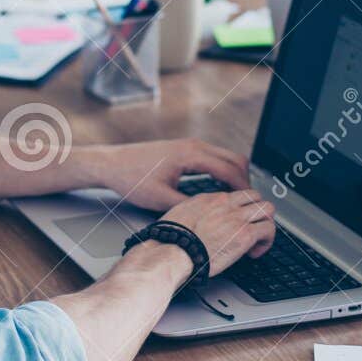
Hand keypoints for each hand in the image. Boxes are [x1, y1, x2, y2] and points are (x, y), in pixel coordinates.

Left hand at [90, 138, 250, 211]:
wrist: (111, 163)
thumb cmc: (131, 178)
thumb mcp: (160, 199)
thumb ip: (189, 206)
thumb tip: (211, 215)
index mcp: (191, 154)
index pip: (230, 170)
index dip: (243, 189)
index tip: (250, 205)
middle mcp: (194, 145)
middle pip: (235, 159)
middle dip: (245, 180)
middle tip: (248, 203)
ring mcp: (190, 145)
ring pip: (226, 156)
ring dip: (235, 175)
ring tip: (236, 198)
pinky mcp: (185, 149)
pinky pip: (214, 157)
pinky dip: (223, 171)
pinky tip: (219, 189)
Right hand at [158, 189, 275, 275]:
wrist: (173, 250)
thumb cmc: (171, 240)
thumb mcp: (180, 215)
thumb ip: (194, 214)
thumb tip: (197, 221)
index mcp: (210, 199)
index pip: (236, 196)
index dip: (241, 209)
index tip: (238, 223)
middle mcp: (226, 204)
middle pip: (256, 197)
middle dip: (258, 213)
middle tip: (252, 229)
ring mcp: (237, 217)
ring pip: (268, 209)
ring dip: (265, 224)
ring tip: (257, 240)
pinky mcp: (245, 234)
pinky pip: (268, 230)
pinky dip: (266, 242)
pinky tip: (254, 253)